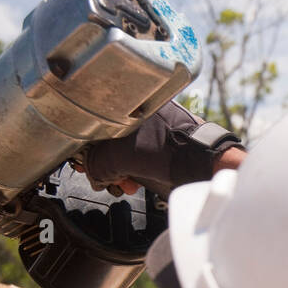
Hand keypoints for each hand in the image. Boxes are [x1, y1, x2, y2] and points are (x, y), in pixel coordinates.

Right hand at [74, 100, 244, 196]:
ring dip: (122, 170)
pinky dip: (137, 167)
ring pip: (128, 148)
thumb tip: (93, 173)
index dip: (88, 148)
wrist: (202, 161)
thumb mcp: (121, 158)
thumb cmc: (168, 151)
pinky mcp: (167, 138)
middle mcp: (143, 108)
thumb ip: (98, 164)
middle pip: (112, 139)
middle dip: (107, 164)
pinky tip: (137, 182)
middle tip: (109, 179)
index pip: (97, 124)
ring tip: (126, 184)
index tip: (86, 164)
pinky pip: (144, 152)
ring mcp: (157, 123)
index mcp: (129, 102)